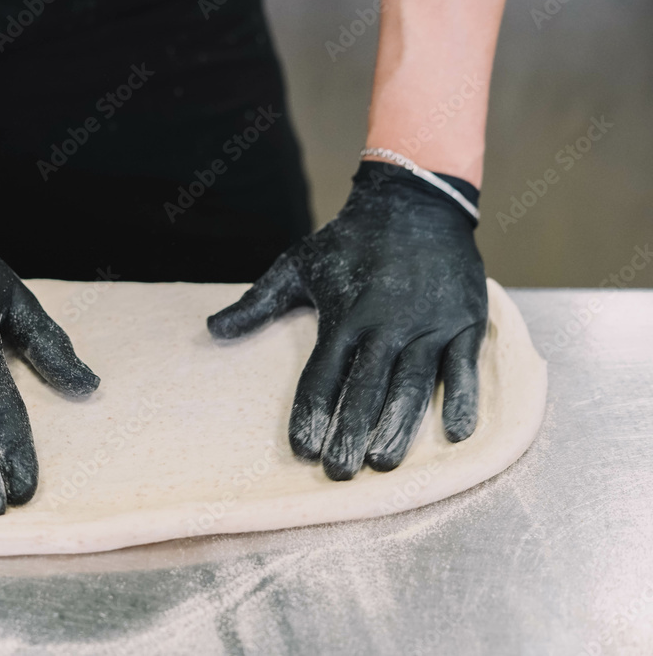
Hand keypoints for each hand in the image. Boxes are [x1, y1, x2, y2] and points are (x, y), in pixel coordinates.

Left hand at [208, 163, 486, 479]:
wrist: (415, 202)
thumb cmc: (349, 240)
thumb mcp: (296, 264)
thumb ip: (256, 303)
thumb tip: (212, 329)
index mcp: (344, 315)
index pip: (322, 375)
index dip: (311, 414)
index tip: (302, 450)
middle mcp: (386, 324)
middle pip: (366, 388)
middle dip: (351, 433)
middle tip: (340, 473)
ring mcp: (428, 324)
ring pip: (413, 384)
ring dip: (399, 426)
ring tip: (383, 463)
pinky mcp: (464, 321)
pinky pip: (464, 367)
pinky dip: (462, 398)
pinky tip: (454, 434)